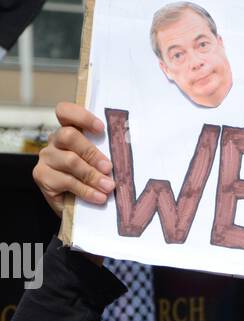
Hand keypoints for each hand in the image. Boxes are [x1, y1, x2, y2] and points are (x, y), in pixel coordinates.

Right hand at [33, 101, 114, 217]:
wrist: (76, 208)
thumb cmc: (92, 181)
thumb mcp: (99, 165)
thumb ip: (104, 156)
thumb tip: (123, 156)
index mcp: (68, 131)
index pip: (65, 112)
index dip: (82, 116)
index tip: (101, 128)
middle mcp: (54, 141)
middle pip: (69, 136)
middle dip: (92, 152)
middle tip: (108, 168)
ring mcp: (47, 158)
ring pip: (70, 161)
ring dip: (92, 175)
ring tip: (108, 187)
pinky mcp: (42, 176)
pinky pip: (67, 181)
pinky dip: (86, 190)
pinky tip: (99, 197)